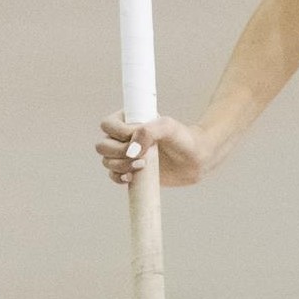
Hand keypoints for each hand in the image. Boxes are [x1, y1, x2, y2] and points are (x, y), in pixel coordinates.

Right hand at [96, 112, 212, 186]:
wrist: (196, 159)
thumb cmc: (184, 138)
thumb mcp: (168, 127)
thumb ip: (149, 131)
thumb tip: (130, 150)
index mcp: (129, 120)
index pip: (107, 125)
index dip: (118, 133)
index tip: (137, 136)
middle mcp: (124, 137)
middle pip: (103, 146)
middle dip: (118, 153)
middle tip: (141, 157)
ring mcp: (126, 155)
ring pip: (107, 161)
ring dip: (119, 166)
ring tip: (142, 166)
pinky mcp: (130, 170)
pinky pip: (114, 175)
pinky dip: (118, 178)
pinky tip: (131, 177)